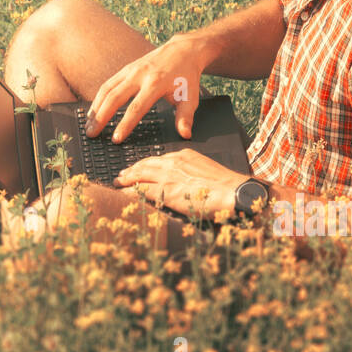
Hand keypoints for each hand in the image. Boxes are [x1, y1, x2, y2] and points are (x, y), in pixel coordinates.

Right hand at [85, 31, 211, 142]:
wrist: (183, 50)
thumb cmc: (187, 76)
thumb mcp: (191, 97)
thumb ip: (185, 116)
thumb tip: (185, 134)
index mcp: (155, 83)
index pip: (136, 108)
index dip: (125, 124)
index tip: (116, 139)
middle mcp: (139, 75)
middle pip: (114, 98)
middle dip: (101, 117)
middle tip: (92, 134)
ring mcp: (130, 70)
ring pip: (106, 89)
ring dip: (95, 107)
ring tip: (88, 125)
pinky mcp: (126, 68)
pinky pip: (108, 83)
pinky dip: (98, 97)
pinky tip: (94, 110)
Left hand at [113, 149, 240, 219]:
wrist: (233, 192)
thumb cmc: (225, 186)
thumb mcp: (205, 170)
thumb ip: (191, 172)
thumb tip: (184, 181)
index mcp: (184, 156)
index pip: (158, 159)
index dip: (145, 164)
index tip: (138, 168)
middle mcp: (173, 163)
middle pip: (145, 164)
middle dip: (132, 169)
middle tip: (122, 174)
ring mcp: (168, 176)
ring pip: (140, 175)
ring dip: (127, 179)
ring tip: (118, 183)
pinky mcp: (166, 191)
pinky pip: (142, 190)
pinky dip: (130, 192)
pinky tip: (123, 195)